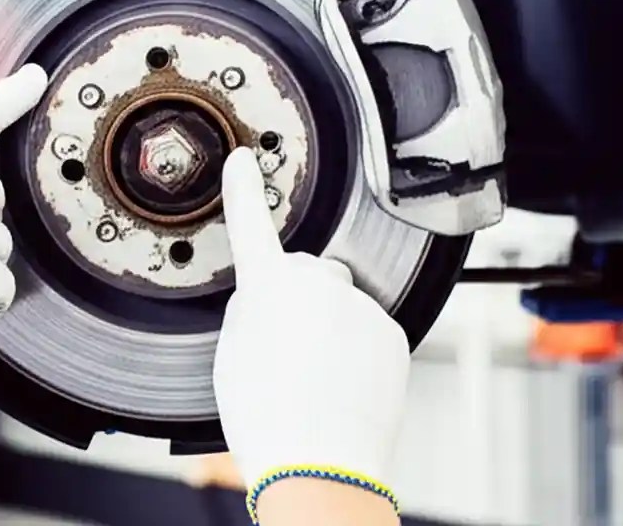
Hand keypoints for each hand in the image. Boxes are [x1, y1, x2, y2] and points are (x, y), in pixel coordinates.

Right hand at [213, 148, 410, 499]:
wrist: (320, 462)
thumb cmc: (268, 418)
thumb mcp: (232, 355)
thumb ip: (250, 310)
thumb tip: (268, 297)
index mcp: (267, 287)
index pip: (251, 226)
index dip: (243, 190)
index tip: (244, 161)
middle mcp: (317, 286)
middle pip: (302, 274)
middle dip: (294, 298)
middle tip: (282, 349)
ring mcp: (359, 307)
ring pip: (338, 302)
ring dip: (327, 325)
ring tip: (313, 374)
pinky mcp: (390, 331)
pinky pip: (366, 327)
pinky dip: (355, 347)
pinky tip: (340, 381)